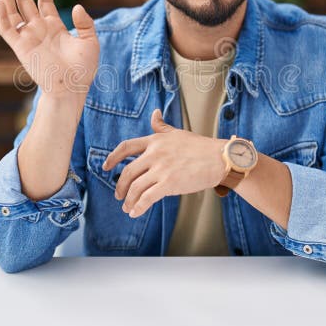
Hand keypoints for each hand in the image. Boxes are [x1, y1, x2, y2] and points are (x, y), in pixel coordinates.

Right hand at [0, 0, 99, 97]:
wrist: (72, 88)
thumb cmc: (83, 69)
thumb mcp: (90, 42)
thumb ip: (85, 23)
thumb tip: (76, 6)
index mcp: (55, 27)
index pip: (45, 2)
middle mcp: (39, 29)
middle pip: (25, 2)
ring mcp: (28, 37)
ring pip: (13, 12)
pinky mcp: (20, 47)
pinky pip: (7, 29)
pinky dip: (2, 16)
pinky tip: (0, 0)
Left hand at [103, 109, 227, 217]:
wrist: (220, 159)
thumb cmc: (201, 146)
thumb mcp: (178, 133)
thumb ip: (162, 126)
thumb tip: (154, 113)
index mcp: (155, 140)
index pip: (126, 147)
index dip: (112, 157)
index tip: (105, 167)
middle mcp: (155, 153)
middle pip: (127, 172)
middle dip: (120, 186)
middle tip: (119, 195)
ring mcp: (161, 169)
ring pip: (135, 187)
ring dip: (128, 200)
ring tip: (128, 207)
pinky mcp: (169, 184)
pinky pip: (146, 198)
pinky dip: (138, 207)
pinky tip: (135, 213)